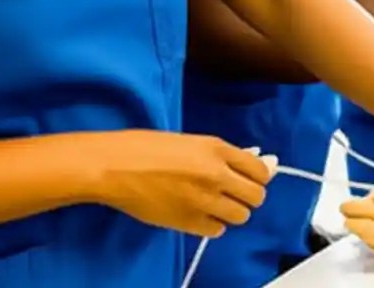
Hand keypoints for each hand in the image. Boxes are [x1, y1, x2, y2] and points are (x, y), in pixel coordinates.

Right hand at [88, 130, 270, 237]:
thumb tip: (247, 164)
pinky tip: (200, 215)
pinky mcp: (187, 221)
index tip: (252, 179)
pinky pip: (216, 230)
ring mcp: (203, 200)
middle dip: (249, 196)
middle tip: (236, 194)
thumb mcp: (190, 141)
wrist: (113, 166)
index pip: (260, 170)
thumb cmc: (144, 147)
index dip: (259, 176)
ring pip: (241, 216)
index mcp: (217, 149)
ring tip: (217, 205)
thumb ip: (220, 155)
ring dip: (232, 212)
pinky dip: (212, 225)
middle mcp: (216, 175)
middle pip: (256, 196)